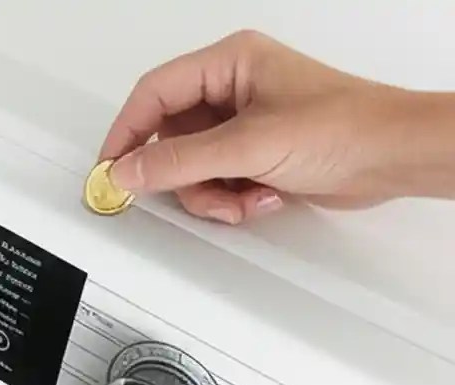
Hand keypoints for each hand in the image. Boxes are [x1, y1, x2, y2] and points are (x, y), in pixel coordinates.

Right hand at [99, 30, 454, 223]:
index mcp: (229, 63)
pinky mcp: (257, 153)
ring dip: (211, 193)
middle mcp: (233, 88)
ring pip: (192, 166)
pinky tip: (262, 196)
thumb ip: (180, 162)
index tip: (111, 167)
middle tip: (187, 192)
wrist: (396, 157)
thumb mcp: (248, 145)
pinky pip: (217, 180)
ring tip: (242, 197)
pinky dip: (232, 198)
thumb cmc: (346, 128)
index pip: (154, 93)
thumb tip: (128, 170)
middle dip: (183, 175)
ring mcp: (244, 123)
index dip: (127, 131)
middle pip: (171, 137)